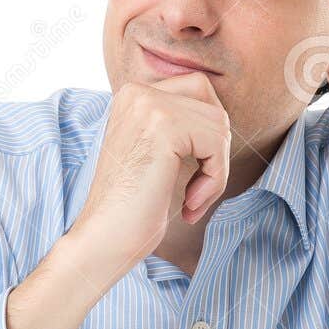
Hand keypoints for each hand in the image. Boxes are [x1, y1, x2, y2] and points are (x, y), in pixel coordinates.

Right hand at [69, 74, 231, 271]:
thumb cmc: (135, 206)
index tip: (191, 175)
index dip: (207, 137)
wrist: (104, 237)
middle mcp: (137, 92)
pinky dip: (214, 180)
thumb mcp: (159, 153)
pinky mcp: (164, 127)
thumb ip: (182, 126)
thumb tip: (224, 118)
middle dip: (215, 151)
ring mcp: (149, 105)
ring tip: (191, 201)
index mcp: (133, 94)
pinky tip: (189, 204)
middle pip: (213, 105)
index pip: (199, 91)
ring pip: (220, 126)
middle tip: (196, 189)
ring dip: (216, 172)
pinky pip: (218, 144)